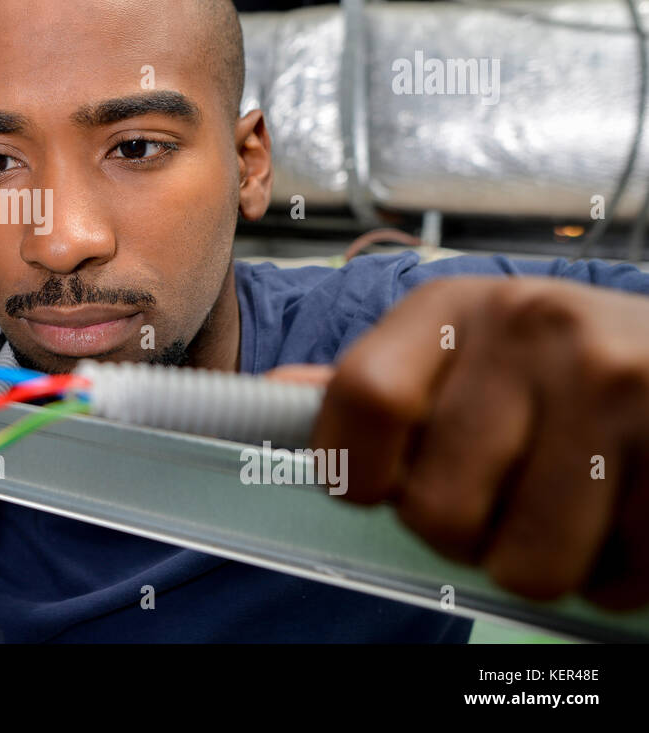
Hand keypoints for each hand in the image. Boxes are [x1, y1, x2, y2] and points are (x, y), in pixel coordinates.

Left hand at [308, 275, 648, 609]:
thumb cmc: (553, 364)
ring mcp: (615, 384)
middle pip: (439, 509)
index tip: (377, 490)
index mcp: (452, 307)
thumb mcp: (459, 348)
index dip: (356, 471)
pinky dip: (613, 577)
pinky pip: (616, 579)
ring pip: (528, 563)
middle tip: (493, 505)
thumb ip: (377, 386)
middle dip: (458, 536)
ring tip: (560, 512)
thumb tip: (272, 396)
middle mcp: (531, 328)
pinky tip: (618, 519)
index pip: (365, 398)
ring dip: (538, 563)